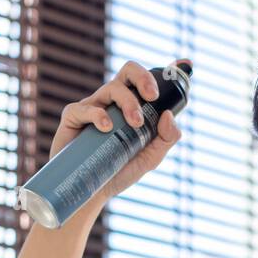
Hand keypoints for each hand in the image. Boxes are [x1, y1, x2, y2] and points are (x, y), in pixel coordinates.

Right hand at [49, 59, 184, 207]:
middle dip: (143, 78)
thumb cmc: (120, 171)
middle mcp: (114, 102)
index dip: (165, 70)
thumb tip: (168, 114)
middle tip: (153, 96)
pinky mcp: (73, 117)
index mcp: (133, 106)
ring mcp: (93, 107)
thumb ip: (166, 138)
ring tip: (135, 123)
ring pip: (112, 88)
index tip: (185, 65)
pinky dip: (98, 115)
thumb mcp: (150, 158)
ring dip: (128, 102)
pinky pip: (86, 107)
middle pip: (128, 72)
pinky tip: (106, 127)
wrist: (91, 192)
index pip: (148, 81)